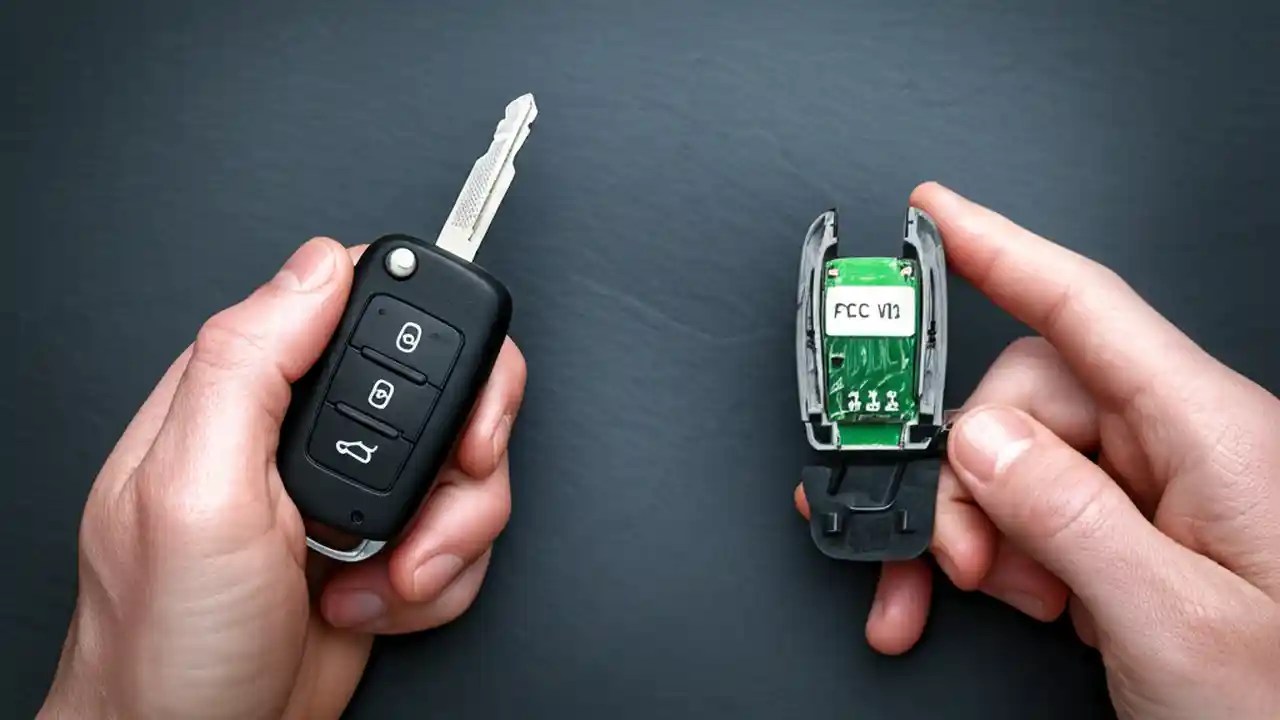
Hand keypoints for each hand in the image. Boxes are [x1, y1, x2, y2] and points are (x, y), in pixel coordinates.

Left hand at [39, 238, 526, 719]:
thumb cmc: (168, 645)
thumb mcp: (194, 489)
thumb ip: (248, 362)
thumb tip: (319, 264)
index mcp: (247, 396)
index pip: (360, 307)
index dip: (431, 339)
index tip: (454, 407)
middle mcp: (302, 438)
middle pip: (438, 388)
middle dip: (462, 453)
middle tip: (437, 497)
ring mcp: (350, 499)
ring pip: (463, 469)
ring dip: (449, 534)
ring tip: (386, 575)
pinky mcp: (384, 554)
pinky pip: (461, 539)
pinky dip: (440, 580)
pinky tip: (374, 603)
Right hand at [796, 183, 1278, 717]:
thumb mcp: (1174, 625)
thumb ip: (1070, 520)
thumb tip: (977, 438)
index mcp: (1215, 436)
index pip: (1087, 307)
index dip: (1001, 248)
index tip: (932, 212)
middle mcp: (1185, 448)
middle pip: (1028, 402)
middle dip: (965, 473)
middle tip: (954, 554)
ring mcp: (1158, 493)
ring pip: (1017, 462)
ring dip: (976, 528)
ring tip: (983, 591)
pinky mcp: (1135, 536)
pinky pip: (1035, 512)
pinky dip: (996, 554)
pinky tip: (1012, 599)